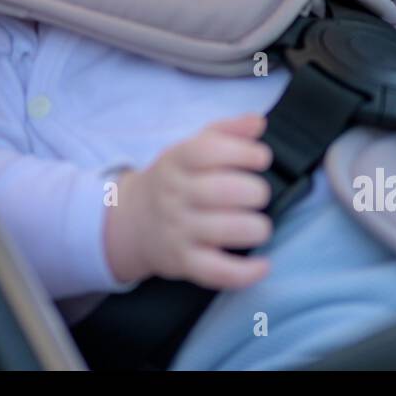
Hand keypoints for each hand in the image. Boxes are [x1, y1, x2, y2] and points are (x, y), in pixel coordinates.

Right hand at [104, 113, 273, 289]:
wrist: (132, 221)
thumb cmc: (175, 180)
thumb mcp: (192, 148)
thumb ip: (227, 131)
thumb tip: (258, 122)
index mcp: (177, 160)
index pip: (209, 150)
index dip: (243, 152)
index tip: (261, 158)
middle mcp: (174, 194)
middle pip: (224, 191)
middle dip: (255, 192)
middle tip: (258, 195)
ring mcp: (177, 230)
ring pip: (225, 230)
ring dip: (255, 228)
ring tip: (258, 226)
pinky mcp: (182, 262)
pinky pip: (217, 271)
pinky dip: (246, 272)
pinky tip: (263, 265)